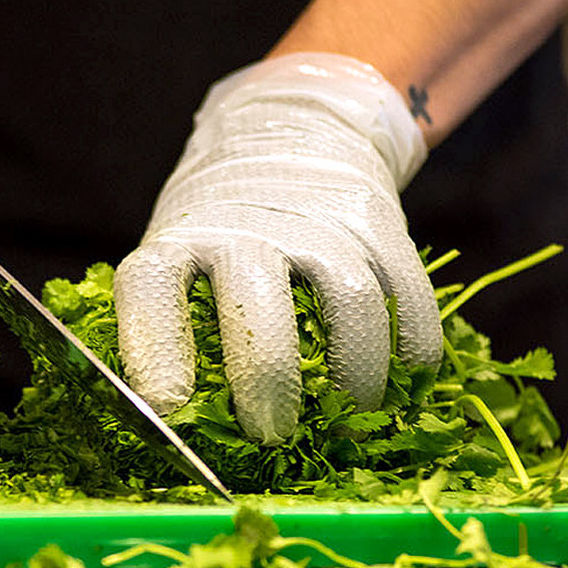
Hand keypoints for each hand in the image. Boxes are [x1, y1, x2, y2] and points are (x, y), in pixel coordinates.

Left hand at [114, 53, 441, 442]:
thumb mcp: (181, 256)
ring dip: (354, 378)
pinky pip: (405, 293)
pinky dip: (412, 349)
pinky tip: (404, 386)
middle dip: (266, 381)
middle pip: (255, 306)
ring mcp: (315, 220)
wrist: (289, 131)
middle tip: (269, 436)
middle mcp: (244, 225)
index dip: (155, 350)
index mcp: (181, 238)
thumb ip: (180, 326)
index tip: (166, 408)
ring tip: (345, 425)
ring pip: (348, 303)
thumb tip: (176, 427)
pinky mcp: (376, 221)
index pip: (154, 288)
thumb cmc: (222, 228)